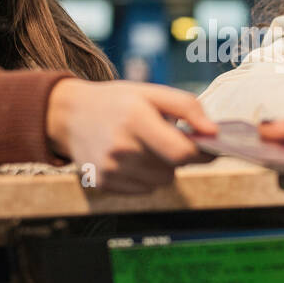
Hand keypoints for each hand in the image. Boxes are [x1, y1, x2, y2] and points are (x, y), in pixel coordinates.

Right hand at [45, 79, 216, 193]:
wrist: (69, 115)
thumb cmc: (117, 102)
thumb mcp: (152, 93)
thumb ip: (187, 108)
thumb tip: (214, 132)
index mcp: (136, 119)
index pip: (181, 153)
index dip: (201, 152)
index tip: (206, 146)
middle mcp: (121, 148)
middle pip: (173, 170)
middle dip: (177, 156)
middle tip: (164, 138)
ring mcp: (110, 169)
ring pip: (161, 182)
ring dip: (162, 168)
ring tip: (144, 146)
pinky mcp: (104, 184)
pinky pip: (144, 189)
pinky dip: (145, 177)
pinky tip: (131, 158)